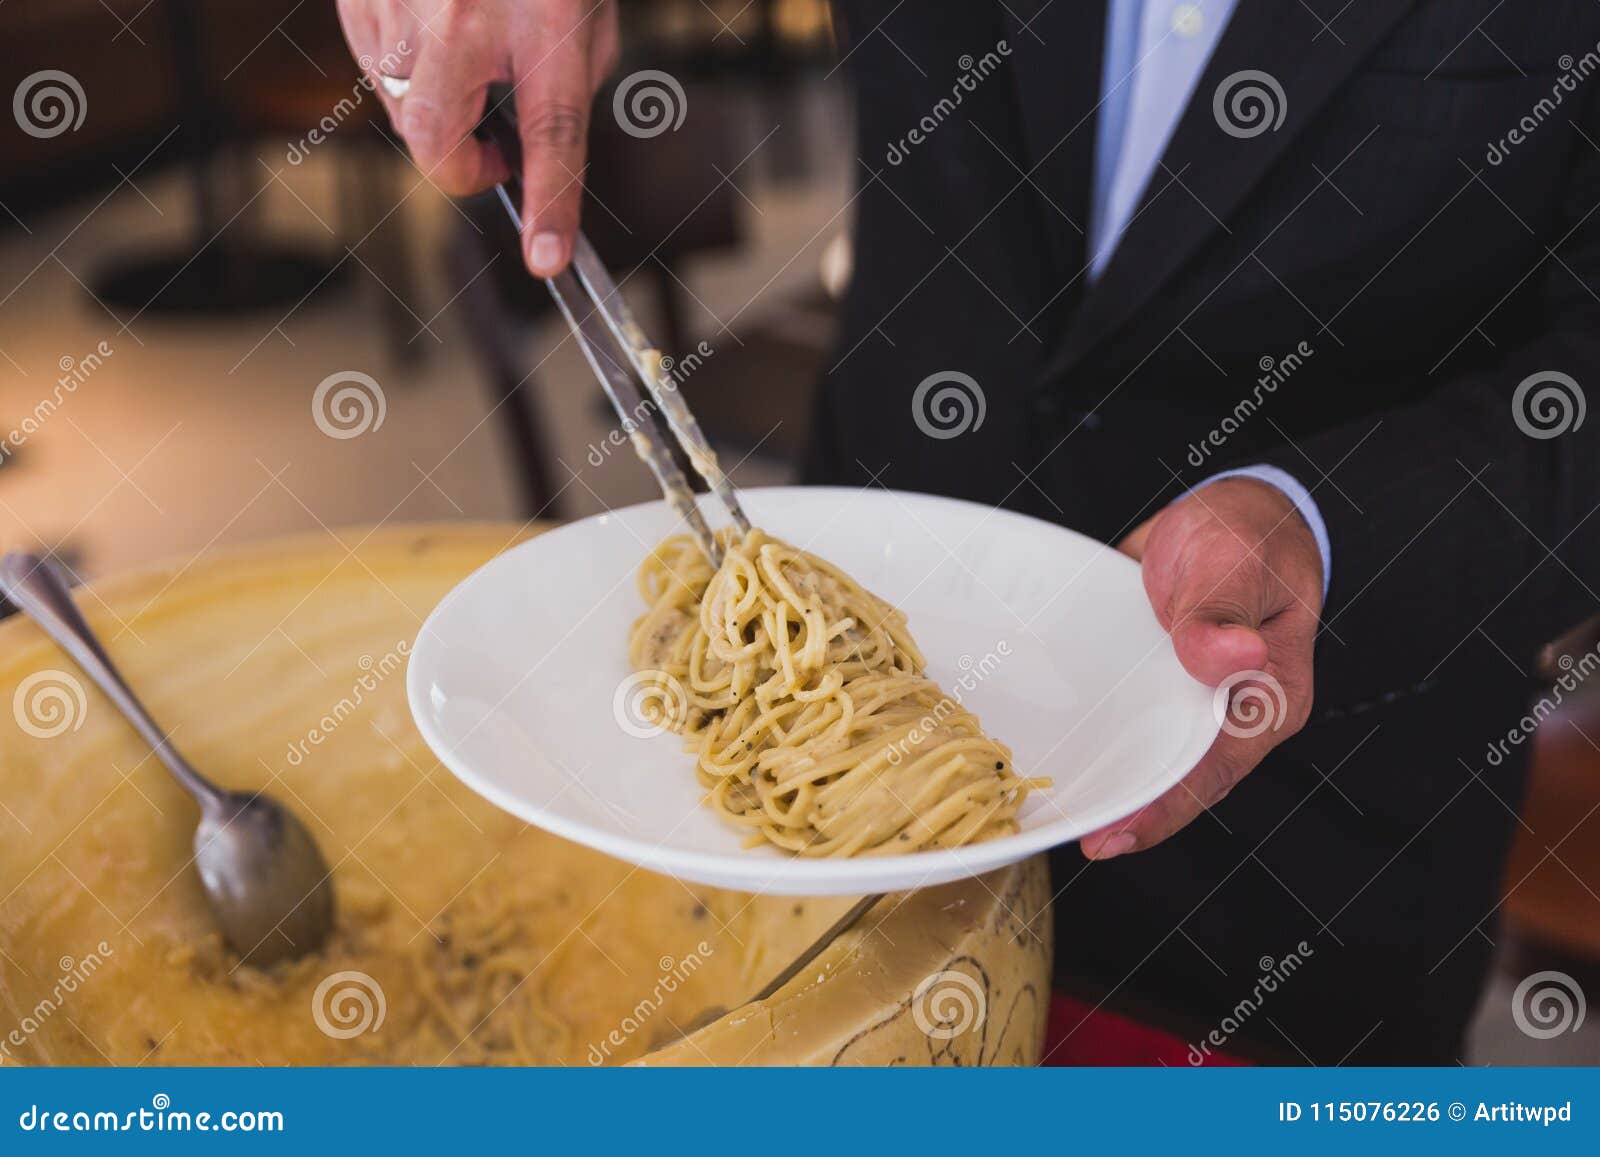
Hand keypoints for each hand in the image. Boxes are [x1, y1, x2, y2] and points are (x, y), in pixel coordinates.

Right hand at [336, 0, 619, 274]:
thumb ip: (565, 87)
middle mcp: (462, 19)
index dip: (550, 207)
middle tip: (497, 148)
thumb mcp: (583, 15)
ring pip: (401, 110)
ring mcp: (398, 6)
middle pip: (436, 146)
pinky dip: (405, 67)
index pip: (551, 139)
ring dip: (437, 107)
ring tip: (470, 48)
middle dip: (464, 164)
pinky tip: (433, 22)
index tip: (547, 260)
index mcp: (543, 26)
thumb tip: (531, 148)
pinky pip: (375, 68)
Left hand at [1080, 477, 1323, 859]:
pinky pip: (1122, 719)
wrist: (1222, 509)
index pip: (1213, 767)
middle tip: (1075, 836)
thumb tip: (1229, 655)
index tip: (1116, 832)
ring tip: (1055, 810)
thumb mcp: (1234, 563)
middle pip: (1175, 775)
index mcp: (1266, 698)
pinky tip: (1054, 751)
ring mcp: (1187, 701)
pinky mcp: (1151, 683)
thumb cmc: (1245, 534)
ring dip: (1106, 777)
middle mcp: (1228, 712)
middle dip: (1127, 808)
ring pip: (1144, 752)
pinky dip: (1093, 736)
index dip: (1165, 805)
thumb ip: (1221, 611)